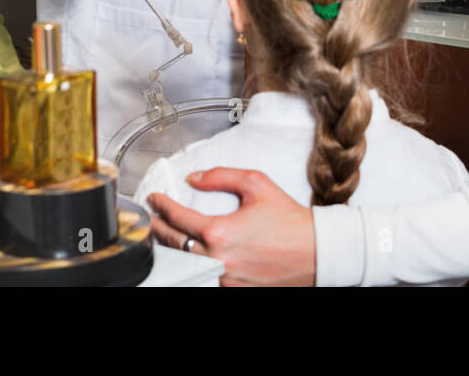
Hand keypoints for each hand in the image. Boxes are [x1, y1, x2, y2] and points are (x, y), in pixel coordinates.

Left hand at [148, 168, 315, 286]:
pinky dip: (193, 267)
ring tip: (165, 237)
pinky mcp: (234, 291)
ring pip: (184, 265)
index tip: (155, 199)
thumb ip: (220, 176)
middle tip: (152, 219)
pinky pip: (204, 278)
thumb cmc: (289, 220)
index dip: (161, 206)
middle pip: (173, 245)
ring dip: (172, 250)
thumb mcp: (256, 185)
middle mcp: (217, 260)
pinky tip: (189, 257)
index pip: (177, 218)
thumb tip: (193, 178)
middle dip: (158, 229)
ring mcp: (224, 280)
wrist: (316, 252)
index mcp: (220, 232)